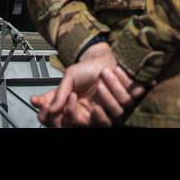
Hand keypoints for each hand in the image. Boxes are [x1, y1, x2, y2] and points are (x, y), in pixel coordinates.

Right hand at [31, 44, 145, 126]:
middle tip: (85, 92)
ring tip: (104, 74)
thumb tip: (50, 109)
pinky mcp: (128, 97)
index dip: (71, 114)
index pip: (77, 122)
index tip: (70, 96)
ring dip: (110, 91)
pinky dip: (120, 83)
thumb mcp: (70, 77)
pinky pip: (127, 99)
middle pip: (99, 123)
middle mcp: (99, 112)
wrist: (103, 55)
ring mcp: (114, 106)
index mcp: (83, 110)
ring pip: (116, 111)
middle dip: (94, 112)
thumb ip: (60, 93)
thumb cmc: (87, 68)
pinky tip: (115, 71)